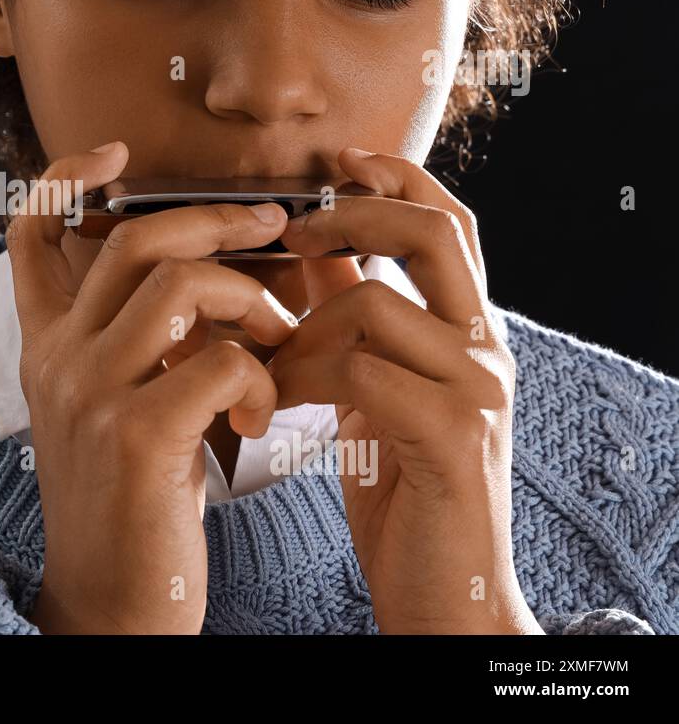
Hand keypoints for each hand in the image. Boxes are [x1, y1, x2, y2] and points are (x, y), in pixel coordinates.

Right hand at [7, 141, 298, 632]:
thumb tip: (209, 276)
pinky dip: (262, 378)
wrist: (111, 606)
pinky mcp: (137, 435)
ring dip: (253, 300)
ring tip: (277, 343)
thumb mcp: (111, 410)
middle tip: (271, 225)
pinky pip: (221, 359)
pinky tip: (262, 418)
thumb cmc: (131, 504)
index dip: (64, 178)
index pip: (29, 234)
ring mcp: (90, 392)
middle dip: (215, 218)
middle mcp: (55, 358)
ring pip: (182, 283)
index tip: (115, 153)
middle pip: (133, 237)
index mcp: (44, 346)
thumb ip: (136, 344)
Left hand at [266, 147, 542, 633]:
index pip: (448, 222)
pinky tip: (276, 410)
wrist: (445, 592)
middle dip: (355, 213)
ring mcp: (477, 389)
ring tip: (266, 370)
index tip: (337, 160)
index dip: (395, 178)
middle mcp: (486, 348)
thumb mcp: (374, 387)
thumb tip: (310, 246)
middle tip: (293, 230)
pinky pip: (362, 372)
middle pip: (433, 233)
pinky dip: (303, 381)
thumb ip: (354, 315)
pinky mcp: (453, 435)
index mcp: (468, 330)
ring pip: (375, 306)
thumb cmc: (401, 489)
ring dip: (299, 328)